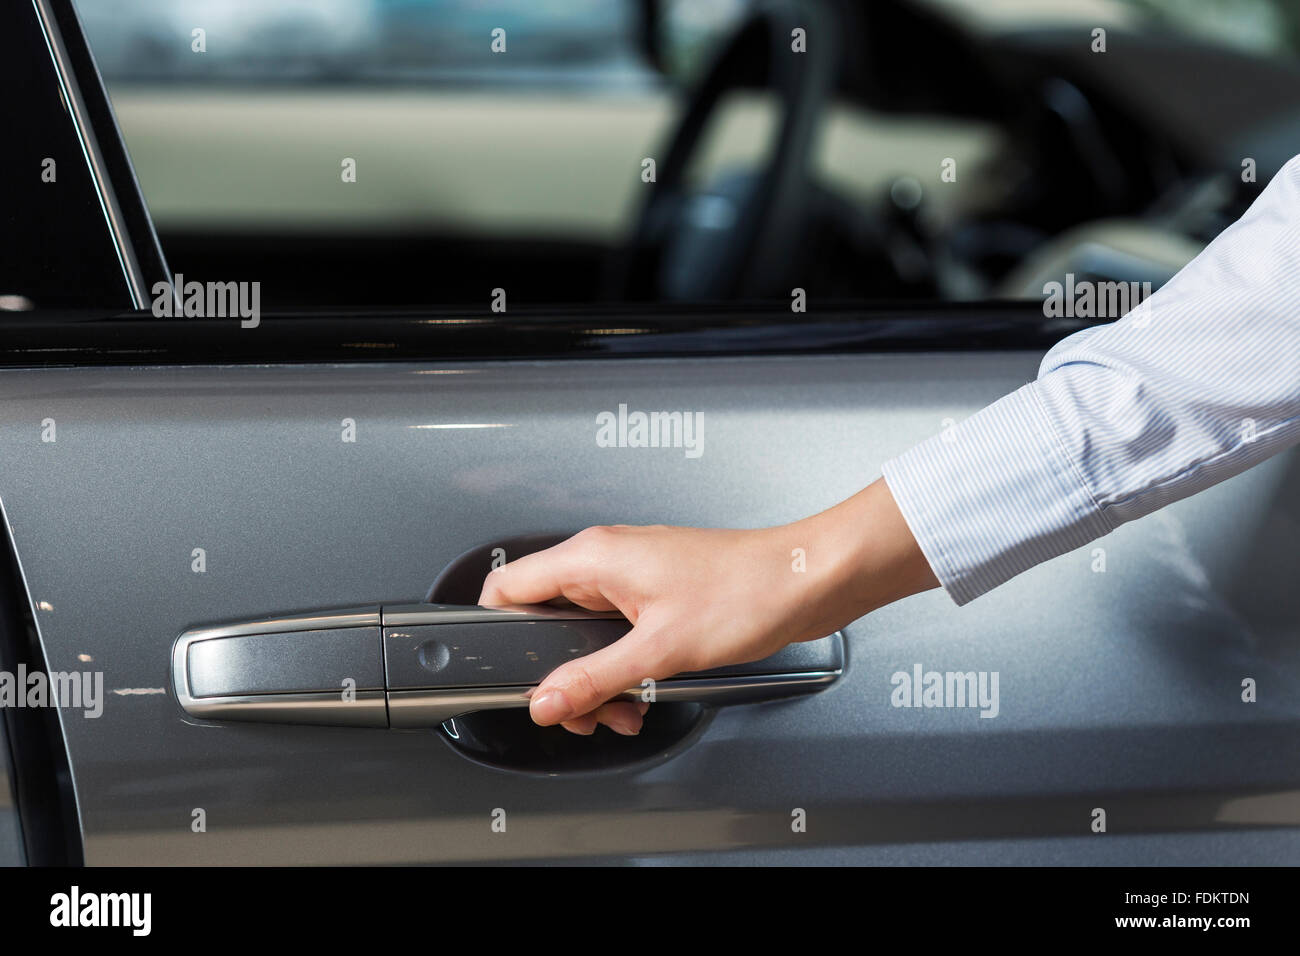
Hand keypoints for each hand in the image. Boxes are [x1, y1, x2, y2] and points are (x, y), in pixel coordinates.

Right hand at [477, 477, 937, 734]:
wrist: (802, 580)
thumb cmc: (745, 591)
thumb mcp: (658, 650)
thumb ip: (592, 679)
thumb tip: (546, 700)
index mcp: (594, 556)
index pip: (509, 585)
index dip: (498, 632)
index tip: (513, 675)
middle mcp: (607, 559)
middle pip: (545, 619)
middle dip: (559, 674)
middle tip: (583, 709)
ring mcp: (632, 574)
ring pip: (583, 633)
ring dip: (596, 678)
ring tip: (622, 708)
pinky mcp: (655, 591)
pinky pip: (616, 633)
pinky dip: (623, 667)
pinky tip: (644, 693)